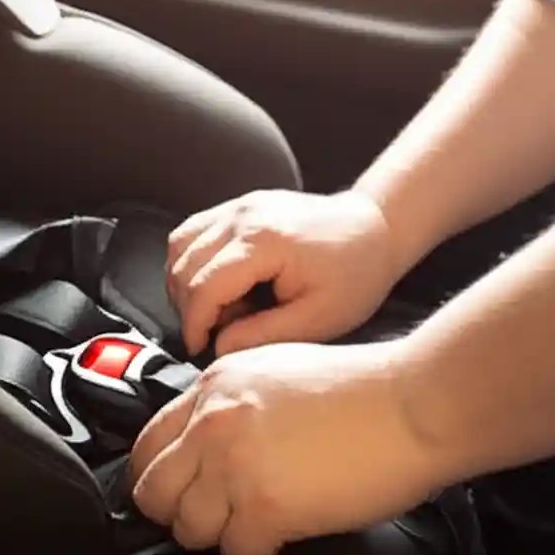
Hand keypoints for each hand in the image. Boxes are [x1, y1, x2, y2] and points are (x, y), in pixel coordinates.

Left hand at [129, 342, 435, 554]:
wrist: (410, 403)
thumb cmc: (362, 387)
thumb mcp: (276, 369)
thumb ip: (232, 401)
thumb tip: (208, 438)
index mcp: (213, 387)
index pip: (148, 444)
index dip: (161, 476)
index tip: (177, 491)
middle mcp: (212, 424)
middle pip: (153, 491)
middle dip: (179, 511)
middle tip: (212, 518)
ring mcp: (233, 467)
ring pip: (187, 529)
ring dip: (217, 536)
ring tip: (250, 526)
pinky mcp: (263, 507)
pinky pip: (233, 554)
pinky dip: (253, 553)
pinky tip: (276, 539)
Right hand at [167, 190, 404, 355]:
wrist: (374, 229)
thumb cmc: (355, 274)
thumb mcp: (318, 319)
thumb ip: (263, 336)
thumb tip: (218, 346)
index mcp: (264, 242)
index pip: (203, 287)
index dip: (194, 325)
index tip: (200, 348)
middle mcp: (243, 216)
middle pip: (184, 266)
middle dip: (190, 308)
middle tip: (221, 330)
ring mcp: (238, 205)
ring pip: (179, 246)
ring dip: (186, 284)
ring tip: (220, 308)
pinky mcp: (238, 205)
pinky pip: (192, 232)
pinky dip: (192, 262)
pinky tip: (218, 285)